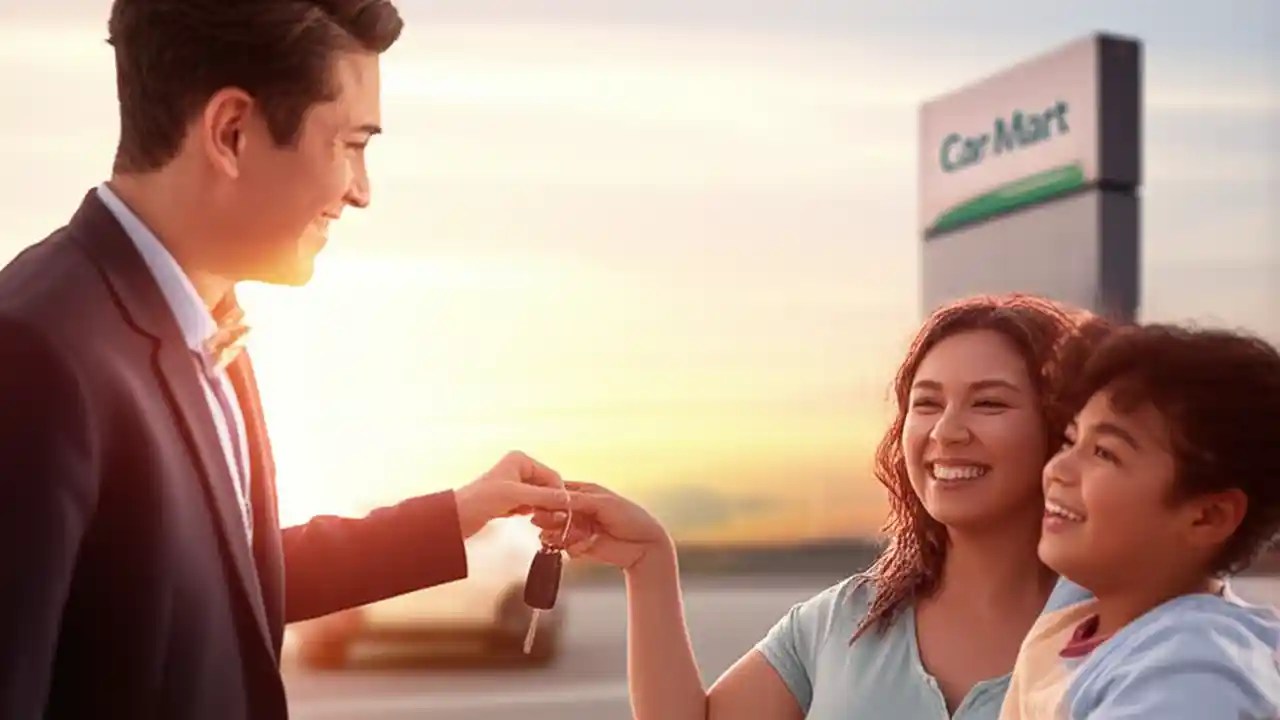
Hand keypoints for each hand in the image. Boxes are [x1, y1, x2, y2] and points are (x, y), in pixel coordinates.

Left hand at [454, 451, 569, 538]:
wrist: (456, 518)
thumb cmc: (480, 499)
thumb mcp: (517, 495)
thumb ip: (545, 496)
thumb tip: (569, 499)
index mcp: (520, 460)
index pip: (551, 475)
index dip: (559, 492)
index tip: (566, 509)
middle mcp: (518, 469)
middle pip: (547, 486)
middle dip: (551, 501)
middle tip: (554, 517)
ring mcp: (513, 486)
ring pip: (539, 498)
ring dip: (542, 508)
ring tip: (541, 519)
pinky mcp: (509, 501)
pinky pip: (530, 506)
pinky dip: (532, 512)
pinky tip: (529, 518)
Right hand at [532, 482, 671, 571]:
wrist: (644, 546)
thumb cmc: (631, 517)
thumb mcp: (604, 502)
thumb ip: (578, 500)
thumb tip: (553, 498)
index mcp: (582, 492)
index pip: (555, 492)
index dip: (547, 498)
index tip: (544, 505)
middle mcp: (576, 509)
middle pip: (548, 511)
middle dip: (549, 518)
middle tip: (557, 522)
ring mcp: (575, 528)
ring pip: (551, 530)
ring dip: (556, 534)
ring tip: (571, 536)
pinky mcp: (577, 546)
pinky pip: (561, 546)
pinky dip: (568, 546)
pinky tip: (582, 546)